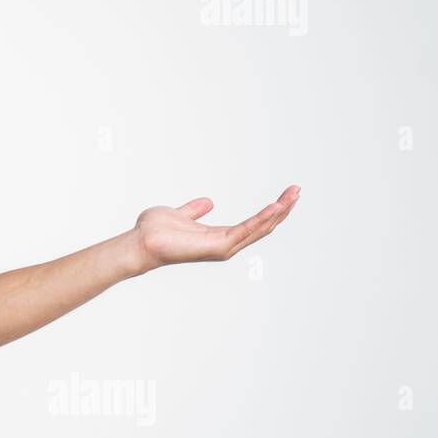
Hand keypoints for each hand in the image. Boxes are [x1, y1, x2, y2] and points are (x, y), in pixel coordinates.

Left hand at [129, 185, 300, 274]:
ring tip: (293, 195)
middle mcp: (225, 244)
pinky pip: (245, 231)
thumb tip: (208, 202)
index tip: (286, 194)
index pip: (253, 223)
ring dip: (278, 212)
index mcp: (219, 236)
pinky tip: (275, 206)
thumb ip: (194, 210)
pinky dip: (261, 219)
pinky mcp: (218, 246)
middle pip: (262, 226)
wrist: (140, 241)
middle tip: (297, 190)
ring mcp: (223, 247)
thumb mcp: (180, 214)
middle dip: (282, 209)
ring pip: (259, 228)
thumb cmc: (154, 232)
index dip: (271, 210)